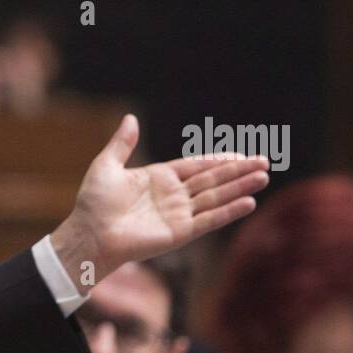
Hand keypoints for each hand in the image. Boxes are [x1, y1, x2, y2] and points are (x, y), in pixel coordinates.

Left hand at [51, 114, 269, 287]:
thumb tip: (130, 118)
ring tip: (264, 176)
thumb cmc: (93, 204)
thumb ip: (122, 144)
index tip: (240, 154)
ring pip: (216, 197)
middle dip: (238, 171)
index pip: (196, 166)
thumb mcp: (107, 166)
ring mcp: (178, 215)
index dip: (218, 160)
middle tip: (264, 162)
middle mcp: (172, 196)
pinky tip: (249, 201)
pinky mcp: (179, 233)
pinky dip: (228, 211)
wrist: (89, 234)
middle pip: (212, 180)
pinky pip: (209, 220)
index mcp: (159, 179)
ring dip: (240, 187)